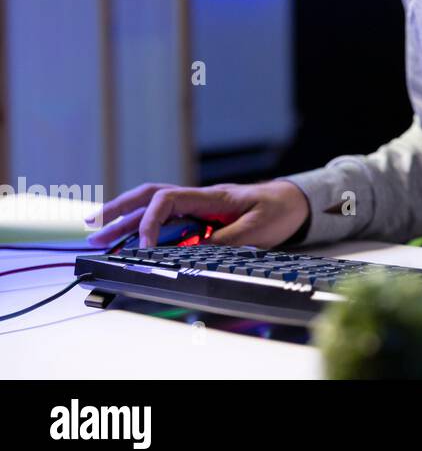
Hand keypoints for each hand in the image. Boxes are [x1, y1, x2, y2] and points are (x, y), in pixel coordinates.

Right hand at [85, 180, 310, 249]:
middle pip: (150, 196)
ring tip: (98, 231)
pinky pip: (166, 216)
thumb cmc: (279, 210)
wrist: (298, 201)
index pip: (167, 200)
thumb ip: (225, 240)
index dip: (149, 222)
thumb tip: (192, 253)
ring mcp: (199, 205)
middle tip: (93, 228)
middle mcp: (199, 198)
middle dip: (120, 211)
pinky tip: (129, 234)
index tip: (144, 248)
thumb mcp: (257, 229)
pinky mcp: (202, 216)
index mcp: (211, 196)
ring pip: (154, 205)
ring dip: (126, 216)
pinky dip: (144, 223)